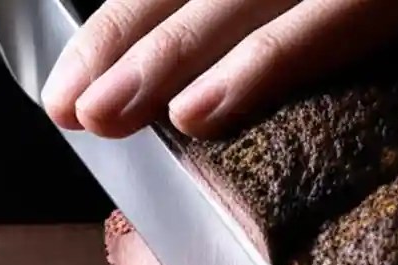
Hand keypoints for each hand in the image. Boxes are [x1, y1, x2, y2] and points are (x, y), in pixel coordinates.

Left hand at [43, 0, 397, 139]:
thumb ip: (294, 12)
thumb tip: (225, 75)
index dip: (120, 26)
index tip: (72, 86)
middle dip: (121, 45)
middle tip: (68, 111)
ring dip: (162, 62)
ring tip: (102, 120)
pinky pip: (328, 20)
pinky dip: (263, 67)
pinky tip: (202, 113)